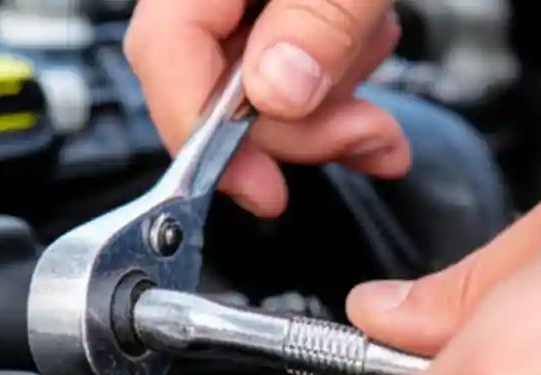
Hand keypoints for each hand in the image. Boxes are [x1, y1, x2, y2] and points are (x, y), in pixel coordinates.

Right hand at [125, 0, 411, 217]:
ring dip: (324, 118)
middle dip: (293, 132)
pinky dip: (332, 90)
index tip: (260, 190)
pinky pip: (290, 60)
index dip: (205, 136)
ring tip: (376, 124)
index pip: (164, 55)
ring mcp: (247, 0)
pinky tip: (369, 97)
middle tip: (356, 142)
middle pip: (211, 81)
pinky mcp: (285, 9)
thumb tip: (276, 94)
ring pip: (258, 82)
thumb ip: (318, 21)